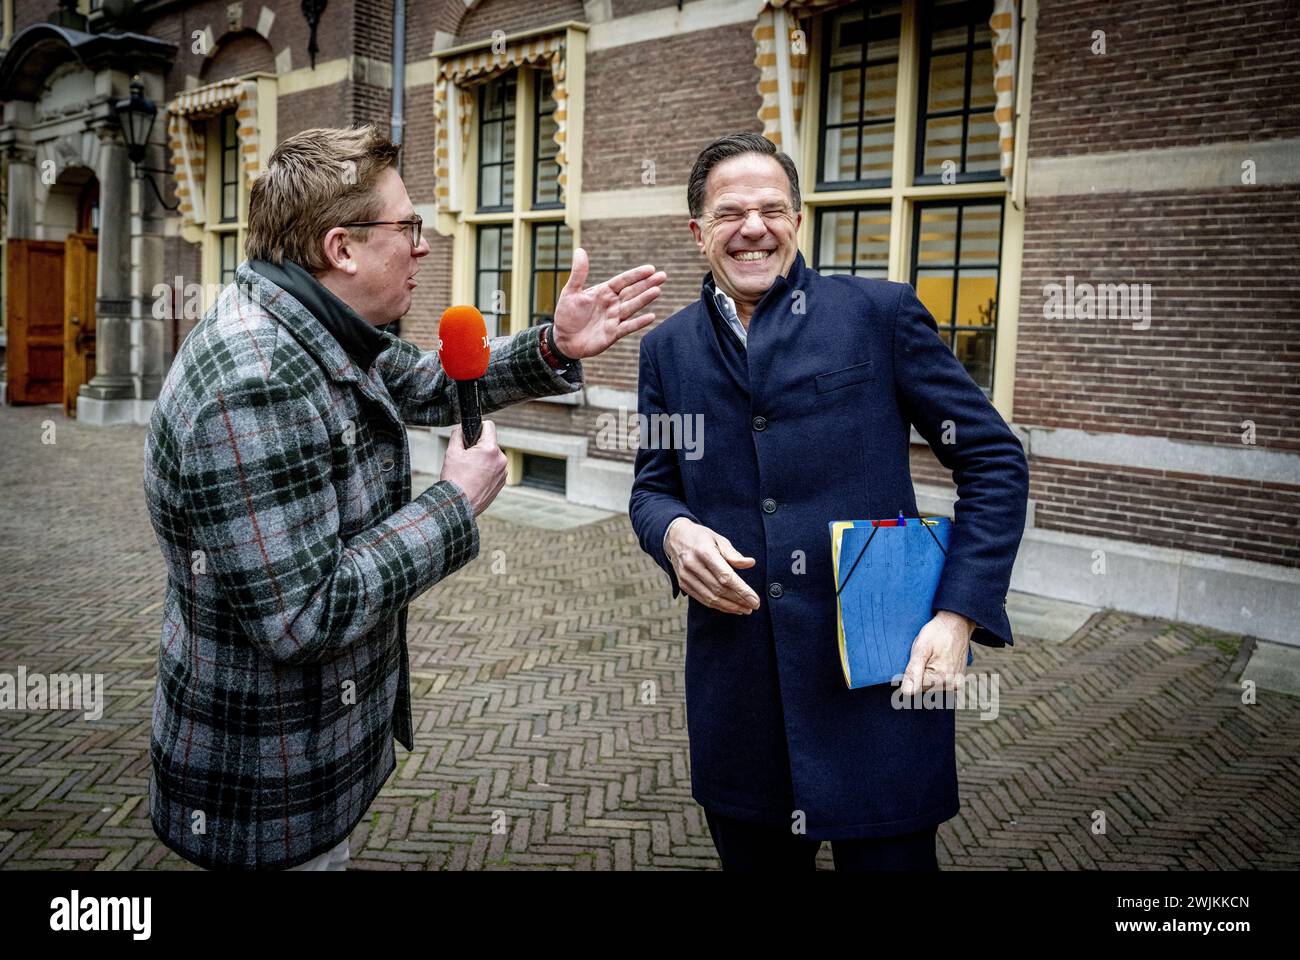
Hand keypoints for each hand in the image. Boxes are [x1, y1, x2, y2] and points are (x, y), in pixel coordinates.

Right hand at [439, 420, 506, 517]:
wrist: (458, 505)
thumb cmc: (455, 480)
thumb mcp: (451, 452)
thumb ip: (457, 435)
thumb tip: (461, 428)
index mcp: (490, 449)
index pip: (489, 426)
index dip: (478, 426)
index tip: (471, 434)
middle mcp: (501, 459)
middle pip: (490, 443)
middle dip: (478, 447)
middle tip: (465, 458)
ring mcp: (503, 472)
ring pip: (492, 456)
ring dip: (483, 459)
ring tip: (469, 471)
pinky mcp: (502, 481)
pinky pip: (495, 469)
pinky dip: (486, 470)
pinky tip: (475, 478)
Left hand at [551, 247, 665, 358]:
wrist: (563, 339)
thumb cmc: (566, 314)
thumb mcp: (570, 292)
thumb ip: (578, 273)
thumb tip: (580, 250)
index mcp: (604, 292)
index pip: (623, 281)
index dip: (636, 275)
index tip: (650, 268)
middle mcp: (612, 303)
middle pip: (632, 292)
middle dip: (647, 284)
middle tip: (663, 276)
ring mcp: (614, 318)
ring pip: (632, 307)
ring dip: (644, 299)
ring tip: (657, 291)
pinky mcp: (613, 334)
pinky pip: (628, 327)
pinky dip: (639, 322)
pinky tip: (651, 316)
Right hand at [665, 519, 759, 614]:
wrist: (674, 537)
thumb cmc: (701, 537)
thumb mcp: (718, 539)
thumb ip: (733, 554)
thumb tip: (750, 563)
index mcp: (704, 552)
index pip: (726, 576)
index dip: (742, 590)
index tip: (755, 600)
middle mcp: (693, 565)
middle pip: (719, 589)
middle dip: (739, 600)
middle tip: (754, 606)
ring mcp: (686, 576)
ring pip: (711, 598)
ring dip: (730, 607)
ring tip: (745, 609)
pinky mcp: (683, 584)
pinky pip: (702, 599)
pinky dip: (718, 606)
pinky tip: (730, 607)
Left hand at [900, 610, 973, 695]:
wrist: (957, 624)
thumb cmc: (937, 633)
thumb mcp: (921, 648)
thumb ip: (913, 672)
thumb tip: (906, 693)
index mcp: (940, 678)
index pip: (915, 690)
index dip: (911, 676)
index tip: (916, 661)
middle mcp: (951, 685)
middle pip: (924, 690)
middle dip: (920, 676)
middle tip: (925, 658)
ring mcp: (957, 684)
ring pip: (932, 688)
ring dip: (928, 677)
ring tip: (932, 659)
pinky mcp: (959, 681)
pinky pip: (941, 685)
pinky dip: (937, 677)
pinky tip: (938, 663)